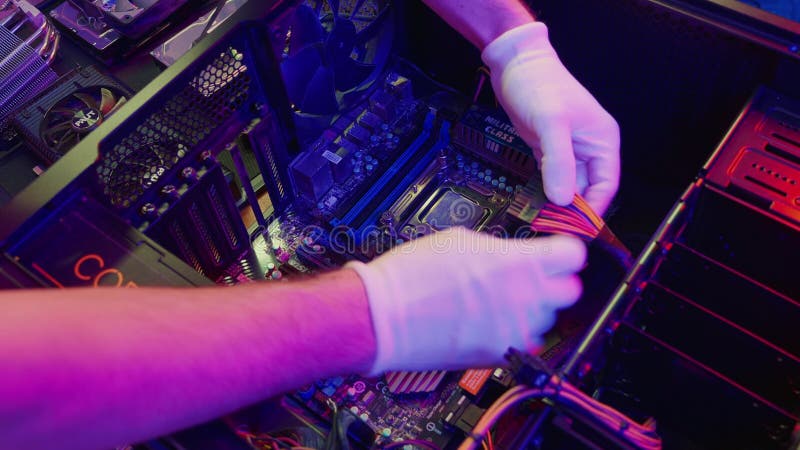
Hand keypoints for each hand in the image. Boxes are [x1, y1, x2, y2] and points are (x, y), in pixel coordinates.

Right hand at [346, 227, 585, 373]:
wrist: (385, 315)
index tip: (558, 251)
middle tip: (532, 277)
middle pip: (570, 290)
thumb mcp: (462, 240)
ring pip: (548, 319)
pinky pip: (527, 344)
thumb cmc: (412, 275)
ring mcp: (515, 331)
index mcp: (518, 263)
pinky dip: (516, 334)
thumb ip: (501, 248)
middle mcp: (525, 299)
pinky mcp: (501, 356)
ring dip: (533, 309)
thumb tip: (515, 253)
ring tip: (502, 301)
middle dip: (554, 282)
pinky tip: (491, 322)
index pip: (574, 255)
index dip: (565, 251)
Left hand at [482, 22, 619, 214]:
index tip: (578, 230)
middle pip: (588, 189)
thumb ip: (559, 162)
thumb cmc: (539, 86)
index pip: (606, 185)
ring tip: (546, 222)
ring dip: (560, 204)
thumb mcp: (551, 124)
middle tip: (556, 231)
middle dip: (574, 211)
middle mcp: (590, 148)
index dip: (594, 209)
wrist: (515, 65)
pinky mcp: (549, 150)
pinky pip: (553, 178)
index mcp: (603, 141)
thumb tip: (564, 198)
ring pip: (569, 186)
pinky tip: (537, 205)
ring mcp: (570, 149)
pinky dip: (547, 192)